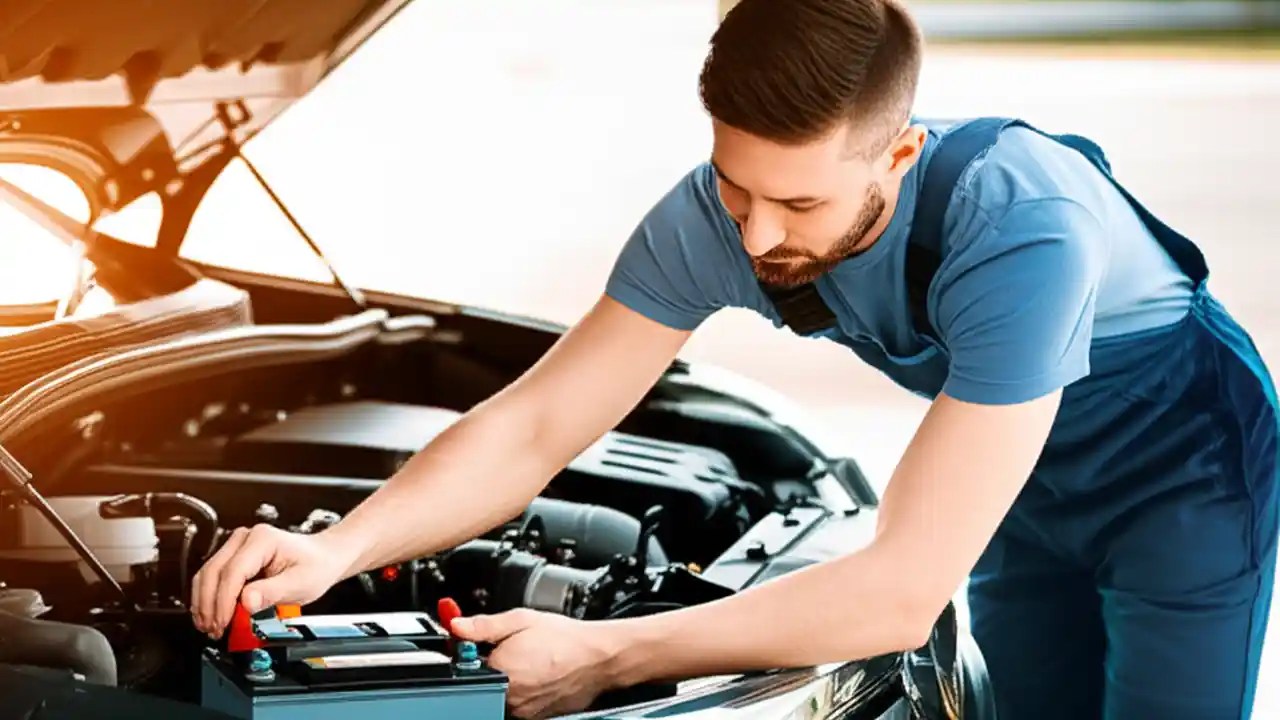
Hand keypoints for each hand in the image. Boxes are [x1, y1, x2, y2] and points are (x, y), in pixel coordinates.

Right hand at [190, 524, 352, 637]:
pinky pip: (213, 577)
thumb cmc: (316, 566)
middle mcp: (246, 538)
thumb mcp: (300, 583)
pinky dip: (209, 598)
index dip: (224, 601)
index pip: (233, 572)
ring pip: (207, 574)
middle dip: (209, 605)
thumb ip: (272, 593)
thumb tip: (246, 603)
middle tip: (213, 630)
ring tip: (210, 627)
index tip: (223, 623)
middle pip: (213, 572)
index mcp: (263, 539)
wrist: (323, 558)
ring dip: (204, 603)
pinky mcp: (233, 557)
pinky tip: (212, 615)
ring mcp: (237, 546)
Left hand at [452, 609, 621, 718]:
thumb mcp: (521, 620)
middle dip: (492, 666)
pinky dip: (522, 690)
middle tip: (511, 651)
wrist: (599, 658)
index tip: (480, 643)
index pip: (468, 665)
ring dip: (507, 679)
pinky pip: (518, 704)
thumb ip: (484, 626)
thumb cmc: (565, 639)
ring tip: (528, 662)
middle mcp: (509, 696)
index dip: (472, 652)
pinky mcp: (535, 717)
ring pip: (500, 694)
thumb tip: (456, 626)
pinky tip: (537, 675)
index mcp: (501, 671)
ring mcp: (523, 710)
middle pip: (484, 682)